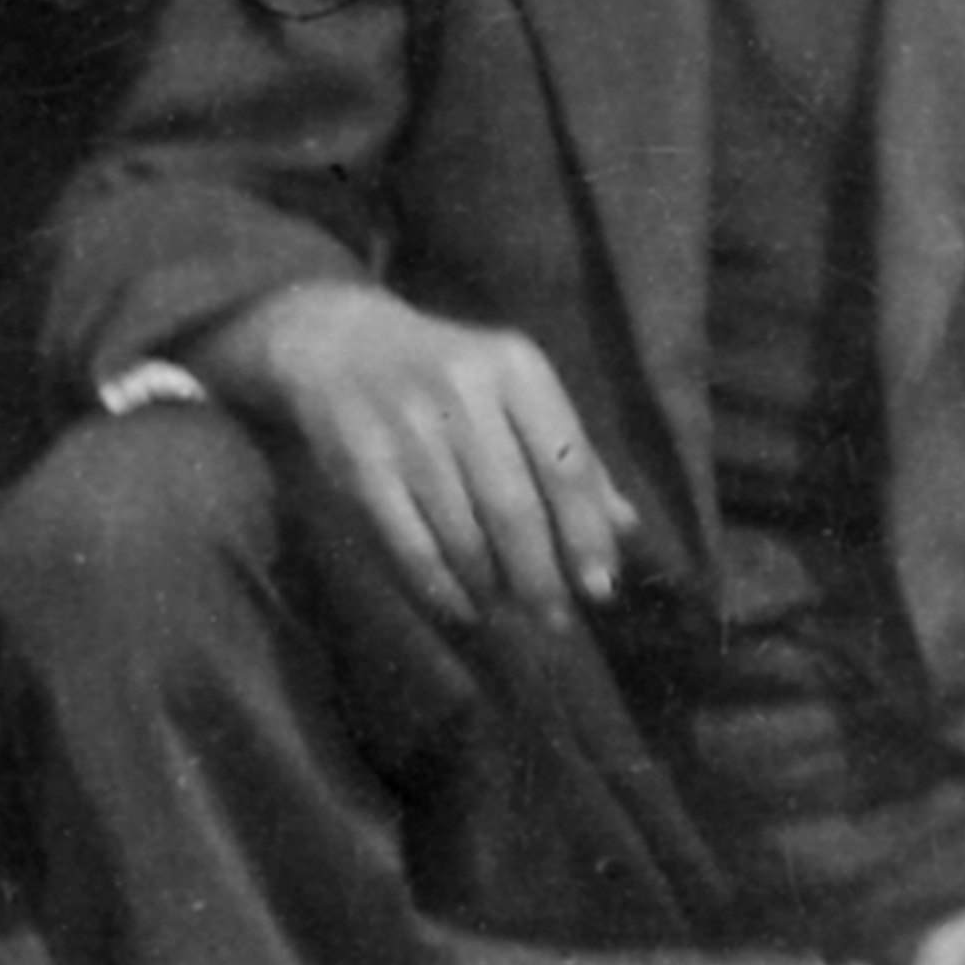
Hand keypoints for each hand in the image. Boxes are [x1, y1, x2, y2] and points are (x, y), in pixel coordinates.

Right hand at [197, 281, 631, 626]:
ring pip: (464, 534)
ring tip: (510, 611)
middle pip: (515, 508)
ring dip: (492, 585)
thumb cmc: (449, 375)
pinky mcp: (362, 464)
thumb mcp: (514, 391)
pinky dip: (443, 587)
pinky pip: (411, 545)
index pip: (566, 463)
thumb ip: (567, 452)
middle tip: (556, 621)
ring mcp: (408, 429)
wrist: (339, 343)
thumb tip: (625, 527)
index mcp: (516, 369)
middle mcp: (465, 393)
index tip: (600, 589)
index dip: (586, 533)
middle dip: (541, 576)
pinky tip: (464, 607)